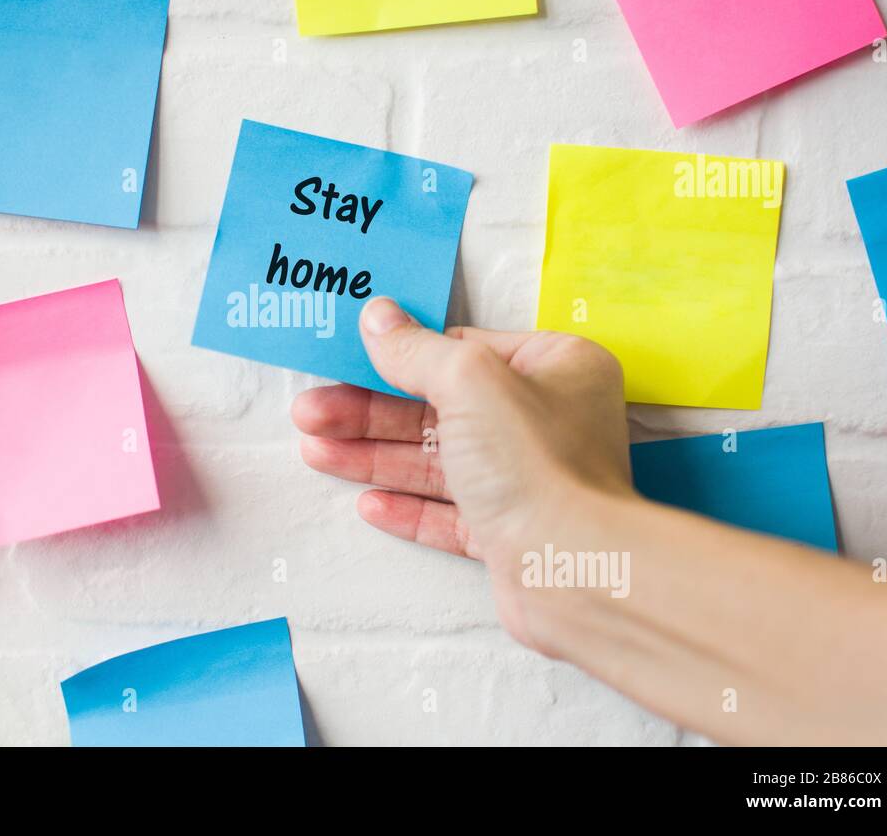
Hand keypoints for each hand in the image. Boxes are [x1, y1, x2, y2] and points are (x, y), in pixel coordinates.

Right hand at [292, 296, 634, 644]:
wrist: (574, 569)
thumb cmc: (538, 462)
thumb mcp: (468, 380)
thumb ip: (417, 349)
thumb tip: (380, 316)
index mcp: (555, 368)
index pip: (465, 349)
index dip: (403, 354)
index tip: (350, 356)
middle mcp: (547, 421)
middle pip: (440, 407)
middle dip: (371, 411)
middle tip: (311, 412)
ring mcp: (528, 480)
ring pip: (438, 461)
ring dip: (375, 456)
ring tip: (315, 451)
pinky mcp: (511, 532)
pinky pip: (450, 513)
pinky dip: (408, 506)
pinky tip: (369, 503)